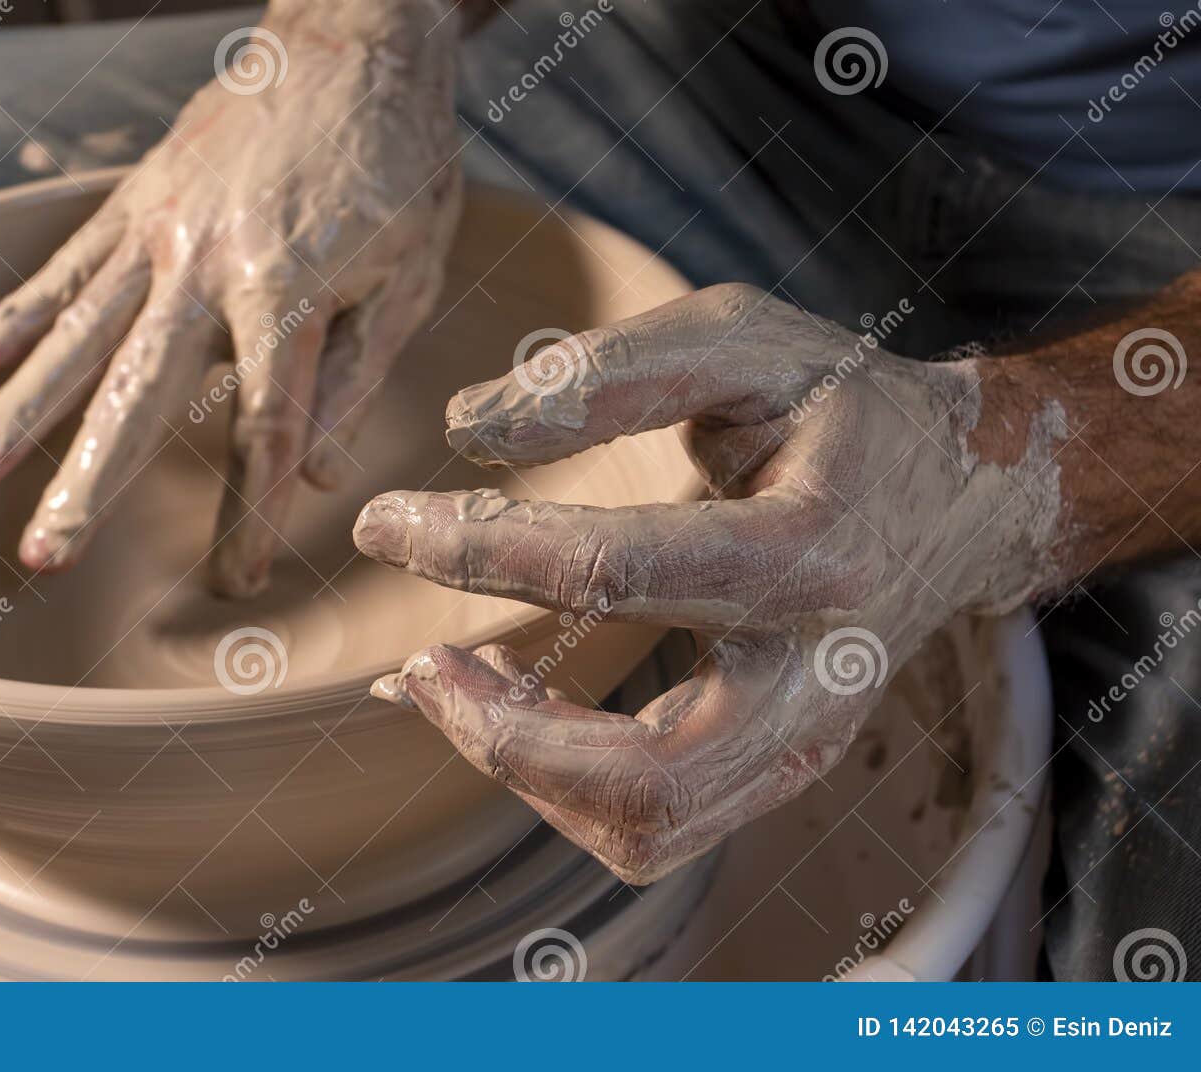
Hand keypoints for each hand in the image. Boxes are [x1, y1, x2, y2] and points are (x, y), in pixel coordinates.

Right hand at [0, 1, 463, 595]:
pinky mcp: (133, 200)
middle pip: (141, 394)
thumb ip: (355, 376)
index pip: (265, 431)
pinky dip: (11, 315)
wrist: (355, 42)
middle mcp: (209, 266)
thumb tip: (313, 473)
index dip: (247, 515)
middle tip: (44, 556)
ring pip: (79, 331)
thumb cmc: (399, 166)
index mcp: (290, 292)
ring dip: (21, 405)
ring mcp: (159, 231)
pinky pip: (62, 267)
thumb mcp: (410, 276)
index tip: (235, 584)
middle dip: (89, 482)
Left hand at [353, 283, 1066, 881]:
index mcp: (815, 549)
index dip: (481, 549)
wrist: (959, 495)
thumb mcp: (743, 342)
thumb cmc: (840, 407)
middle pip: (644, 776)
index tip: (384, 522)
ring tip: (440, 684)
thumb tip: (464, 427)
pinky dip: (553, 786)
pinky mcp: (780, 770)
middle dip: (501, 734)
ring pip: (645, 828)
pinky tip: (492, 712)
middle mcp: (820, 674)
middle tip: (414, 663)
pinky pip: (654, 825)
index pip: (620, 572)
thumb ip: (607, 375)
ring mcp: (807, 742)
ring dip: (520, 774)